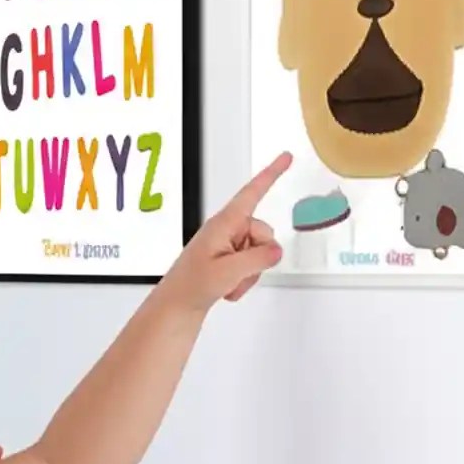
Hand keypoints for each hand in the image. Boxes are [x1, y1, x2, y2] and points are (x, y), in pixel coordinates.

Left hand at [158, 152, 292, 310]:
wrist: (177, 305)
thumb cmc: (192, 285)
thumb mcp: (228, 272)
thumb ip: (257, 258)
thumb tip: (276, 250)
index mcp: (223, 223)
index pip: (252, 193)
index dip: (270, 174)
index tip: (285, 157)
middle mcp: (227, 230)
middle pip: (264, 232)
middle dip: (259, 255)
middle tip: (235, 272)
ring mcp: (228, 245)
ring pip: (261, 252)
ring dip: (250, 272)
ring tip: (227, 282)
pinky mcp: (228, 258)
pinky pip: (253, 265)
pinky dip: (245, 279)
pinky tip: (227, 287)